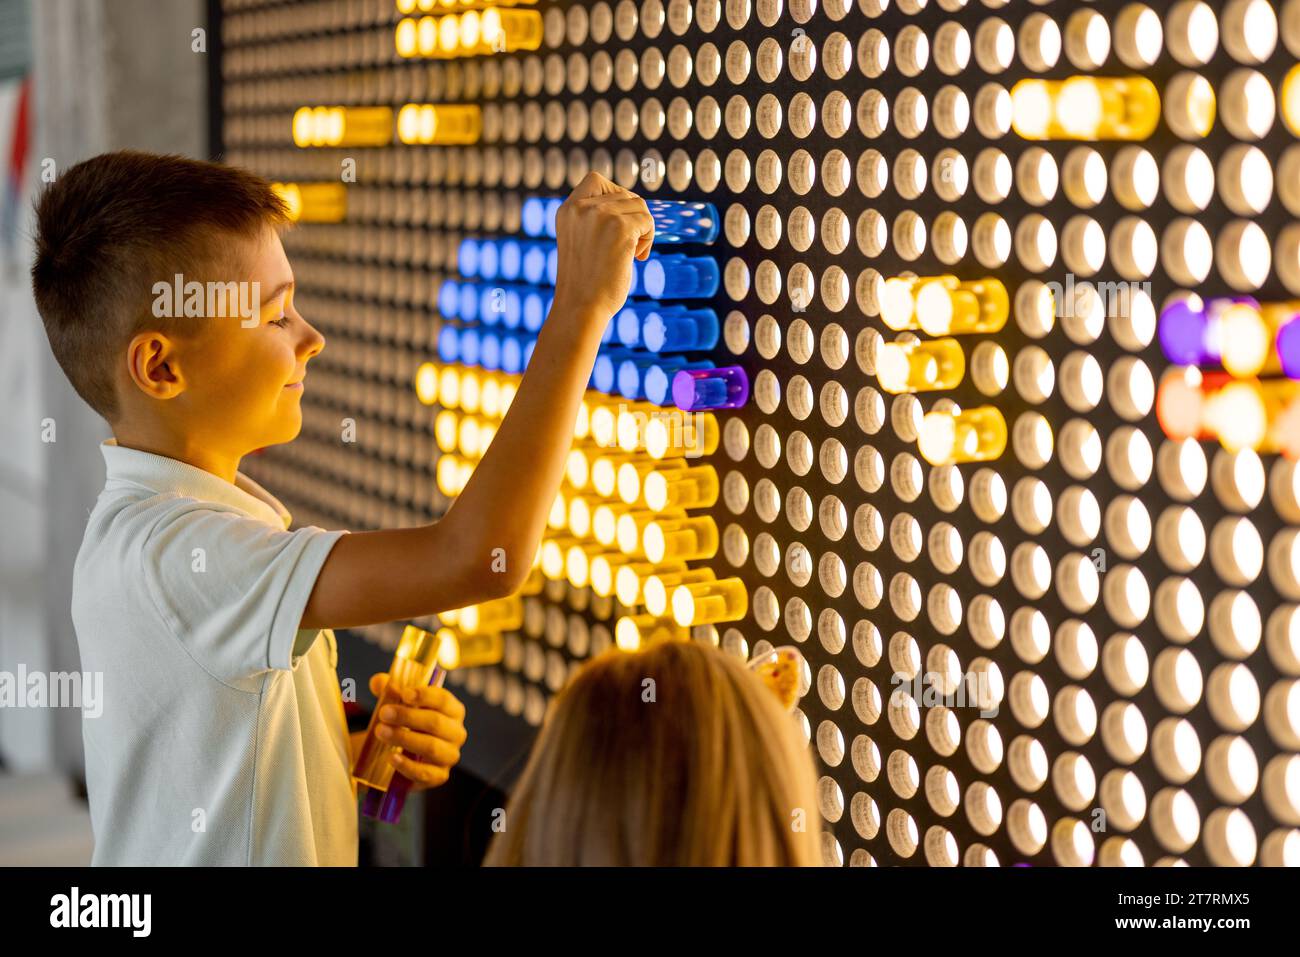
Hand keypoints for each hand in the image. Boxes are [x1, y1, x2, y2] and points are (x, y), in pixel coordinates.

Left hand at [369, 673, 466, 790]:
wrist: (396, 754)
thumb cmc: (402, 722)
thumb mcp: (395, 702)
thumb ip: (387, 689)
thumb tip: (380, 682)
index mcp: (452, 710)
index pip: (444, 700)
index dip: (425, 695)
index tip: (404, 694)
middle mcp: (456, 732)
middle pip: (437, 722)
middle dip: (408, 717)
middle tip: (384, 713)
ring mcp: (450, 756)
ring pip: (432, 747)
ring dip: (405, 738)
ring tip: (381, 732)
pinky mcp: (439, 776)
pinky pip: (425, 773)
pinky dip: (407, 766)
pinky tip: (391, 757)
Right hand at [552, 170, 654, 327]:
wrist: (581, 308)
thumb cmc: (585, 282)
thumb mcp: (582, 241)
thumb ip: (596, 219)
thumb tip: (633, 203)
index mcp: (567, 210)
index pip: (596, 180)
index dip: (615, 197)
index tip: (618, 223)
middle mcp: (581, 207)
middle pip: (625, 195)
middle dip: (632, 219)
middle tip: (629, 246)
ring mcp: (600, 215)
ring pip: (639, 206)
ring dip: (642, 230)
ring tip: (633, 253)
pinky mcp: (620, 227)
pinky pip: (648, 221)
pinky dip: (648, 239)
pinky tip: (637, 257)